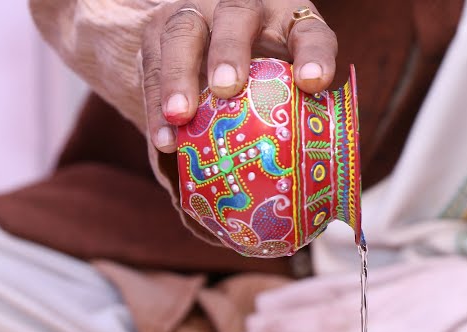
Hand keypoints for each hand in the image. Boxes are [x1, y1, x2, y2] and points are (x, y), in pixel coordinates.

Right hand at [140, 0, 338, 151]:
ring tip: (181, 115)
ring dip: (179, 76)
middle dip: (230, 51)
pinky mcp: (159, 34)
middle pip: (236, 13)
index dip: (314, 55)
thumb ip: (296, 113)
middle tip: (227, 87)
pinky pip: (152, 64)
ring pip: (182, 33)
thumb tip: (308, 180)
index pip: (309, 31)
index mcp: (287, 19)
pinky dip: (156, 102)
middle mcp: (240, 6)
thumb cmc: (262, 82)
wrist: (211, 47)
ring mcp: (196, 15)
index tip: (314, 83)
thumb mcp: (284, 88)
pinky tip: (165, 139)